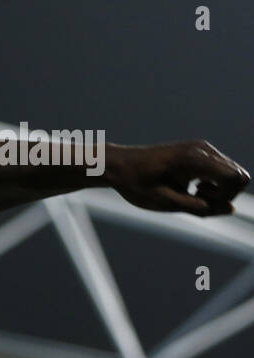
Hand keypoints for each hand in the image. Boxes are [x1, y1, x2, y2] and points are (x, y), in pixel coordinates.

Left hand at [109, 140, 248, 216]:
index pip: (236, 178)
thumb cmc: (136, 184)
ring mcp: (203, 148)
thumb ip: (199, 208)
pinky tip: (190, 187)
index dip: (226, 197)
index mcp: (194, 159)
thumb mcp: (165, 203)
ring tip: (190, 193)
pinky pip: (220, 170)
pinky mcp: (200, 152)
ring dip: (217, 190)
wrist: (118, 165)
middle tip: (195, 199)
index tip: (202, 203)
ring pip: (232, 173)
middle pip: (239, 176)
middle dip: (224, 195)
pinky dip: (212, 184)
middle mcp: (203, 149)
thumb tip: (231, 209)